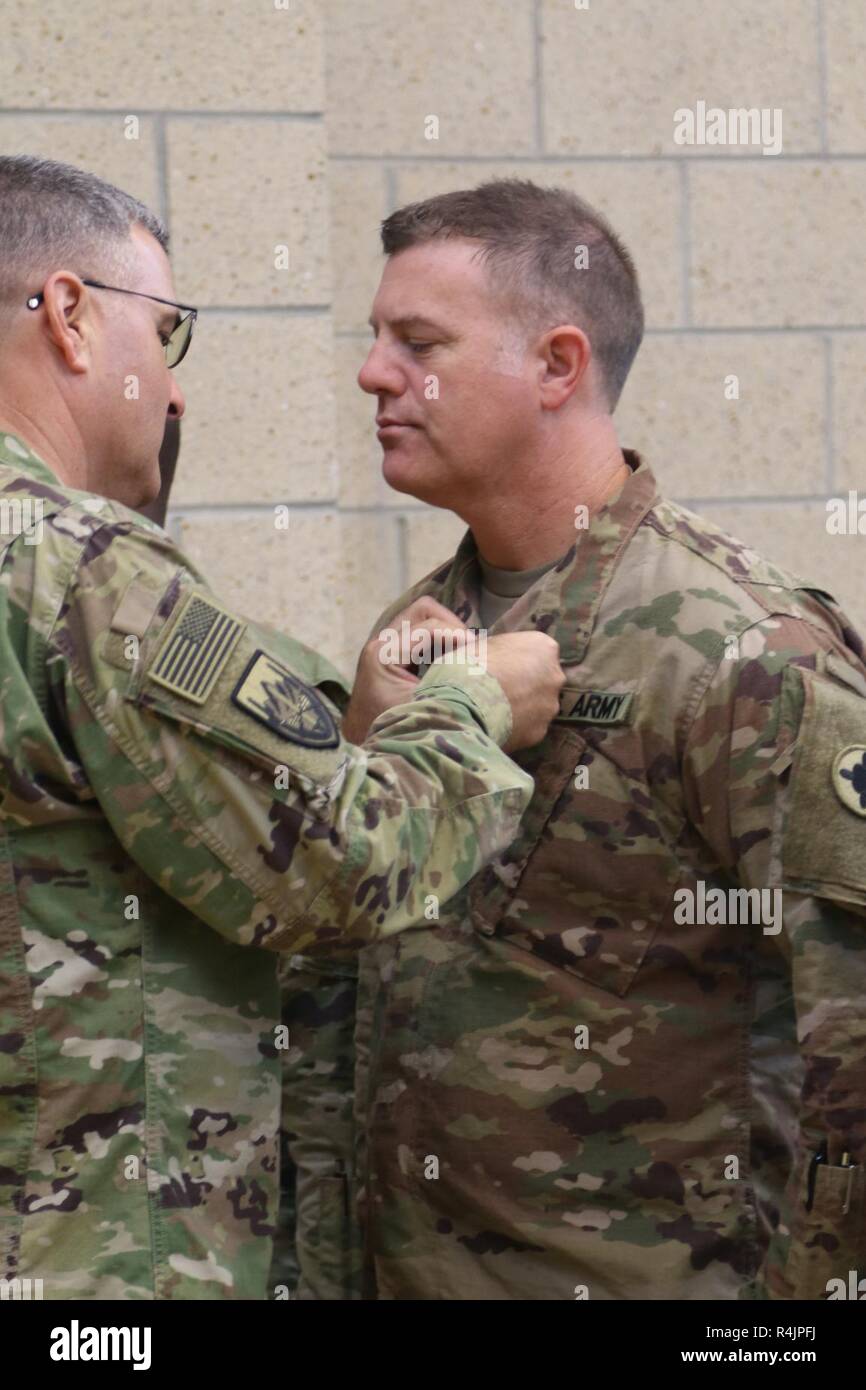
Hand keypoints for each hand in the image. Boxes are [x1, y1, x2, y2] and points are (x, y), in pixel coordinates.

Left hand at [342, 597, 469, 743]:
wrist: (372, 762)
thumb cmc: (399, 737)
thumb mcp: (429, 708)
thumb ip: (450, 678)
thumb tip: (482, 657)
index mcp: (383, 654)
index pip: (430, 626)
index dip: (458, 635)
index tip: (479, 653)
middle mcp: (379, 645)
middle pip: (422, 611)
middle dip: (452, 626)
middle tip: (471, 651)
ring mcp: (383, 651)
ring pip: (421, 621)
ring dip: (446, 635)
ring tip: (464, 659)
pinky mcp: (390, 661)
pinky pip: (419, 638)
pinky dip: (439, 645)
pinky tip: (452, 667)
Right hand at [484, 631, 563, 750]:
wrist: (465, 701)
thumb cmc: (472, 664)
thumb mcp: (486, 644)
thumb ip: (503, 649)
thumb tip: (497, 656)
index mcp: (544, 648)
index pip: (539, 653)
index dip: (519, 661)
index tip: (503, 667)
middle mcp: (555, 676)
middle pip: (543, 681)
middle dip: (526, 686)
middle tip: (500, 690)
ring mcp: (550, 706)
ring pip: (539, 707)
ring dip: (523, 708)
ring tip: (495, 710)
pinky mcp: (540, 732)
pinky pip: (528, 728)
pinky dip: (516, 728)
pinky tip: (497, 725)